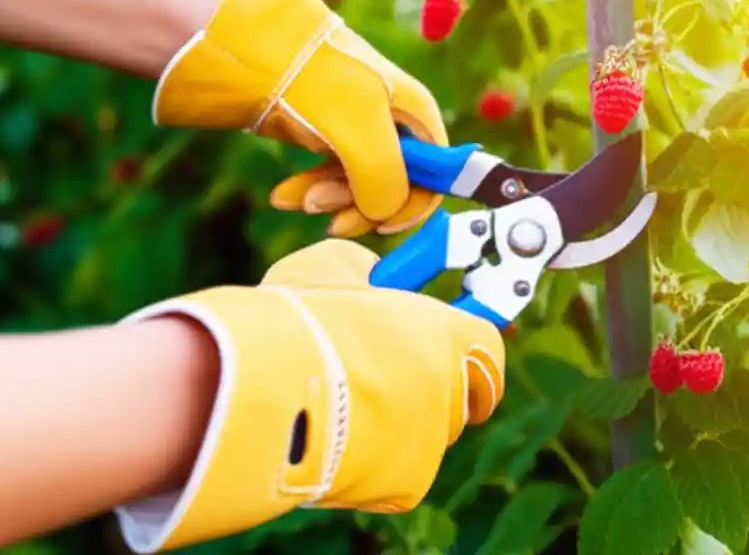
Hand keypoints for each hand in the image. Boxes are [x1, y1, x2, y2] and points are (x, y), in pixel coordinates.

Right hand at [113, 239, 504, 552]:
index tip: (452, 340)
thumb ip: (369, 274)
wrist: (261, 384)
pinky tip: (336, 432)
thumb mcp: (332, 267)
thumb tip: (373, 282)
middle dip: (427, 379)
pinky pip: (399, 466)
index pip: (487, 342)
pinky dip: (375, 454)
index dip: (468, 341)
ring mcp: (433, 438)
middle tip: (382, 368)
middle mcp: (453, 387)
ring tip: (344, 399)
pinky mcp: (408, 482)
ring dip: (398, 416)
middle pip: (458, 389)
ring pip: (427, 429)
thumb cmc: (297, 317)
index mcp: (450, 332)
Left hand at [152, 0, 446, 236]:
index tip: (378, 224)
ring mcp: (360, 130)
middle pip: (395, 188)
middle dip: (359, 206)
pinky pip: (330, 176)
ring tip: (291, 200)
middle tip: (321, 211)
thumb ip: (385, 183)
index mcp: (416, 117)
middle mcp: (395, 125)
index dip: (411, 207)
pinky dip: (310, 190)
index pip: (436, 178)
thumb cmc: (315, 81)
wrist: (251, 46)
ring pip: (358, 186)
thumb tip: (381, 213)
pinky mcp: (329, 134)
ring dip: (328, 201)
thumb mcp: (360, 132)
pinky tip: (281, 196)